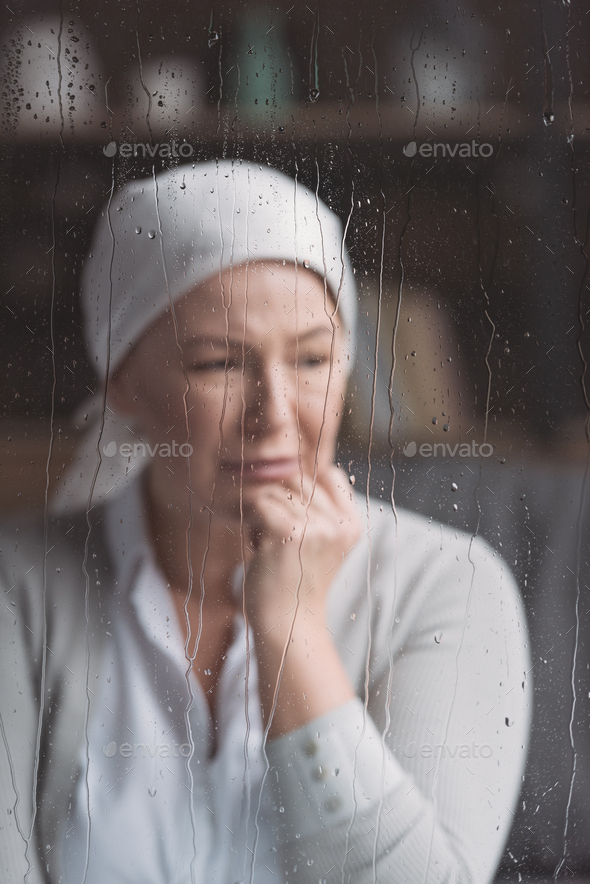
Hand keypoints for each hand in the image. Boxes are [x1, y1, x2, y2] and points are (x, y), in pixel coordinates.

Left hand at [241, 465, 361, 630]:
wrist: (287, 624)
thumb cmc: (296, 581)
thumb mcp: (322, 544)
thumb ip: (319, 509)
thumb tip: (293, 466)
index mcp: (352, 525)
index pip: (329, 474)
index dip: (305, 487)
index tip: (294, 514)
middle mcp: (339, 524)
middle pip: (299, 478)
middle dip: (281, 500)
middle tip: (278, 535)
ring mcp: (316, 527)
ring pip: (276, 491)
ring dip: (264, 514)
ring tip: (270, 545)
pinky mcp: (289, 532)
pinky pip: (261, 503)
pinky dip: (252, 524)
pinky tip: (260, 548)